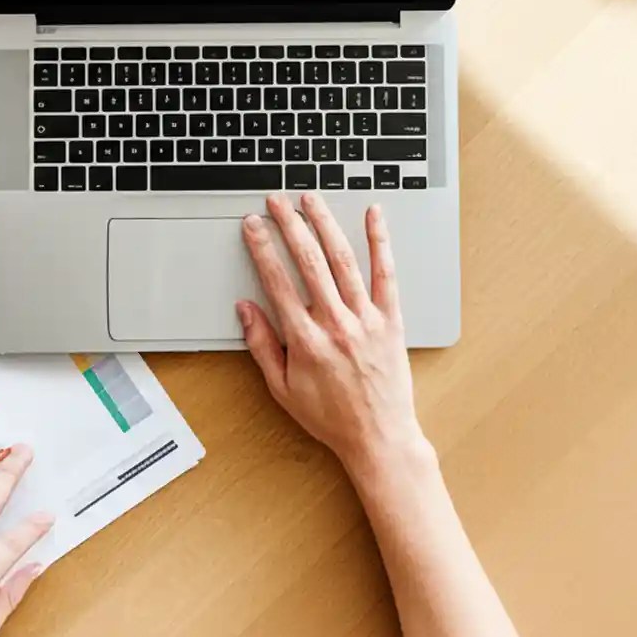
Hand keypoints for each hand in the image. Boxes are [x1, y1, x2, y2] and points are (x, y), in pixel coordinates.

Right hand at [237, 194, 428, 470]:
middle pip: (308, 262)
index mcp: (305, 340)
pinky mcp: (391, 320)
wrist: (379, 437)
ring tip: (311, 200)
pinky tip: (374, 216)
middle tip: (276, 202)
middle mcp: (335, 323)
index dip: (262, 248)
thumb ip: (262, 345)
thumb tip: (245, 309)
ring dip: (325, 224)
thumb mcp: (282, 388)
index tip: (252, 226)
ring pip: (342, 260)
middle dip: (289, 225)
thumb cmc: (330, 417)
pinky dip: (379, 242)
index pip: (277, 282)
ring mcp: (366, 319)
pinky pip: (385, 274)